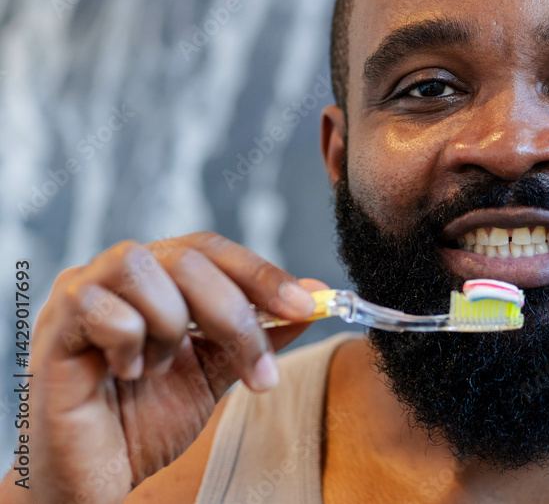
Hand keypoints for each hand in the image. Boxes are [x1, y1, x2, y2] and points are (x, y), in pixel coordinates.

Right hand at [10, 232, 324, 503]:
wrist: (94, 477)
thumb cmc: (143, 421)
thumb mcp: (216, 371)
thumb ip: (258, 332)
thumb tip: (313, 296)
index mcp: (155, 276)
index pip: (213, 250)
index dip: (262, 273)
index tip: (307, 305)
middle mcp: (116, 274)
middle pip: (188, 257)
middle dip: (234, 314)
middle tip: (258, 369)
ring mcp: (80, 293)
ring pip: (143, 269)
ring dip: (173, 325)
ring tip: (162, 366)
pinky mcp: (55, 327)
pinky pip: (106, 311)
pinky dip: (130, 346)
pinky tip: (125, 375)